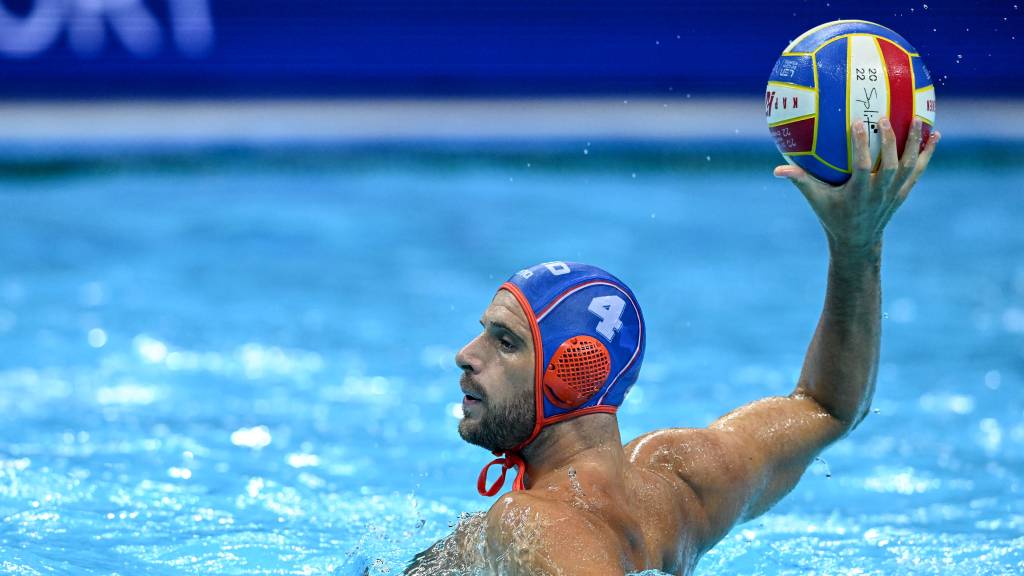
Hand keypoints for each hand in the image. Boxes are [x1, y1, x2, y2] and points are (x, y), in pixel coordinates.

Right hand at [774, 117, 939, 252]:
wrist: (858, 241)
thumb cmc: (833, 217)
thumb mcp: (815, 201)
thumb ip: (800, 182)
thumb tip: (777, 169)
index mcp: (858, 194)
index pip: (862, 167)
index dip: (861, 146)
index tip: (858, 124)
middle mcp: (879, 193)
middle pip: (891, 165)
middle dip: (890, 141)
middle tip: (885, 117)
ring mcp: (894, 193)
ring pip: (910, 166)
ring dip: (916, 144)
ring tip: (920, 120)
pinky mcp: (903, 192)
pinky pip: (919, 171)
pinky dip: (928, 154)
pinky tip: (935, 135)